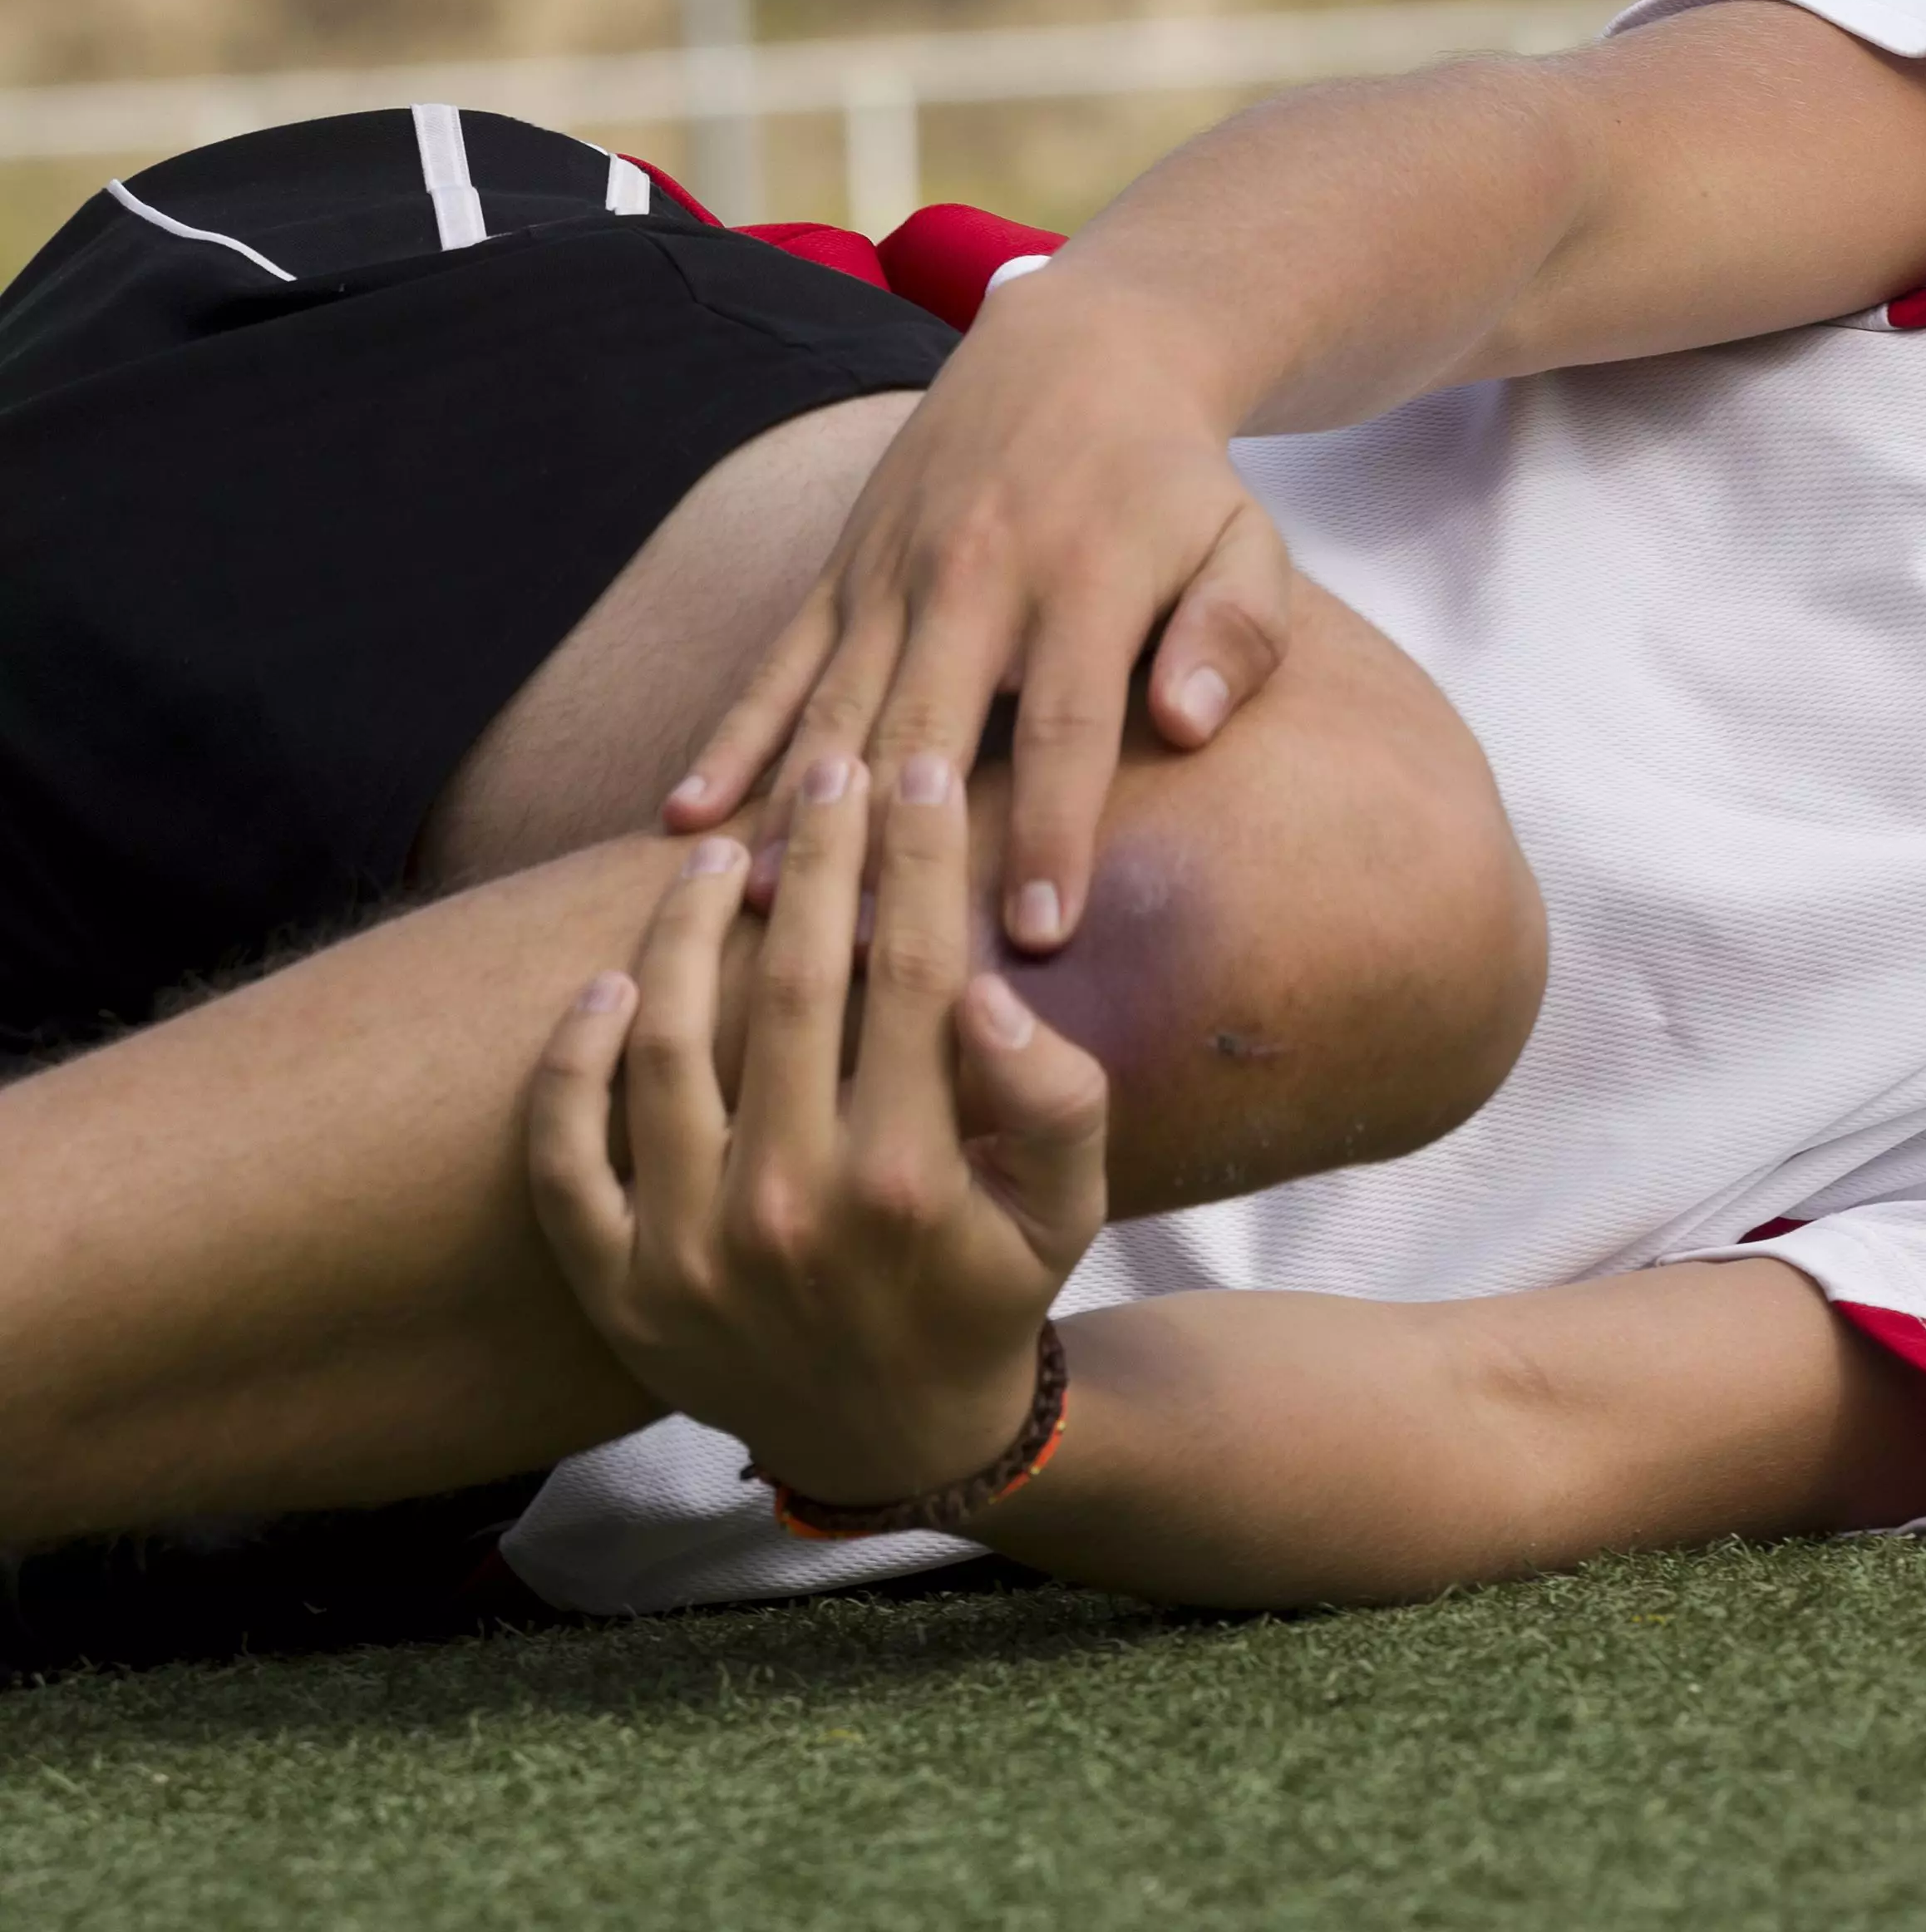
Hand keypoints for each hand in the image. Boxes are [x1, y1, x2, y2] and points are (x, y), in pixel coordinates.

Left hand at [529, 751, 1110, 1506]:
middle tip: (822, 770)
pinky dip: (572, 1067)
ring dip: (684, 936)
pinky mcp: (616, 1283)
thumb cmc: (989, 1294)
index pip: (908, 975)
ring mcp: (688, 1251)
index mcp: (908, 1181)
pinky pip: (567, 1157)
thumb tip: (979, 986)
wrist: (893, 1441)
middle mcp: (789, 1211)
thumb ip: (1055, 1097)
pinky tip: (604, 990)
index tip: (912, 775)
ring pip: (665, 1050)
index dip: (914, 861)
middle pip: (788, 987)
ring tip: (716, 859)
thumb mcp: (1072, 1208)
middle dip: (813, 858)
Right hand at [663, 271, 1292, 948]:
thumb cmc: (1177, 482)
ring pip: (836, 709)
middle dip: (902, 849)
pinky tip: (684, 818)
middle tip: (876, 962)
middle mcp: (977, 580)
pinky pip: (779, 666)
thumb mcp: (1246, 541)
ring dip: (799, 813)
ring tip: (763, 918)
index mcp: (1085, 583)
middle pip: (927, 732)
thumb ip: (1236, 632)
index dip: (1051, 833)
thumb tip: (1190, 727)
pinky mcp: (842, 573)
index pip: (1067, 728)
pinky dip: (731, 741)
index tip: (1040, 935)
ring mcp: (894, 577)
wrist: (1083, 350)